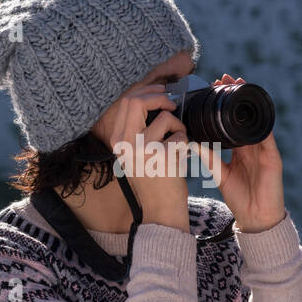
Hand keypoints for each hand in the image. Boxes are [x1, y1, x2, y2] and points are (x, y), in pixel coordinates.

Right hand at [92, 82, 190, 231]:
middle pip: (137, 101)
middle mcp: (124, 143)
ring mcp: (142, 149)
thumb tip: (153, 98)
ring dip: (178, 126)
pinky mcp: (162, 155)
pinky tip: (181, 157)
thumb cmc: (152, 179)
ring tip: (177, 143)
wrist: (160, 210)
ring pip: (165, 117)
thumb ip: (137, 129)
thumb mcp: (134, 153)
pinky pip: (180, 135)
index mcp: (116, 140)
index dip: (145, 92)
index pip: (125, 102)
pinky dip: (186, 143)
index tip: (160, 92)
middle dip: (159, 97)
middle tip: (172, 104)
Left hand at [195, 74, 285, 232]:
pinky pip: (267, 136)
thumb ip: (208, 156)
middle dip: (236, 94)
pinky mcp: (273, 157)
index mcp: (240, 148)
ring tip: (239, 84)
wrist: (256, 218)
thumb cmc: (239, 197)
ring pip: (256, 119)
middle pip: (244, 114)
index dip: (223, 104)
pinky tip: (253, 109)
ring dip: (248, 101)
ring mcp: (264, 149)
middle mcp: (252, 145)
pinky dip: (260, 122)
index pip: (231, 120)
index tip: (213, 87)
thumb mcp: (219, 173)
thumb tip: (190, 141)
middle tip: (224, 78)